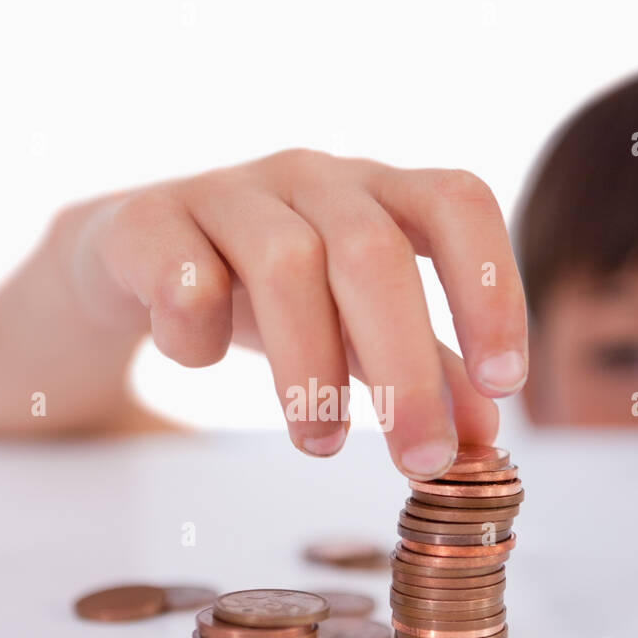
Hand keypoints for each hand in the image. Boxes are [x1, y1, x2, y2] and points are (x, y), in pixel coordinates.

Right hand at [69, 149, 527, 477]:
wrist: (132, 252)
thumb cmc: (264, 288)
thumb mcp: (353, 325)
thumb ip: (421, 368)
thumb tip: (483, 435)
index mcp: (376, 193)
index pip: (456, 204)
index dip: (491, 287)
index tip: (505, 384)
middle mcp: (309, 178)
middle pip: (371, 251)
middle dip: (405, 367)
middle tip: (420, 459)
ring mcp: (226, 192)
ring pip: (284, 262)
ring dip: (310, 366)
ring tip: (321, 443)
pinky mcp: (148, 222)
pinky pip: (182, 271)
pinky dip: (200, 328)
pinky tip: (203, 360)